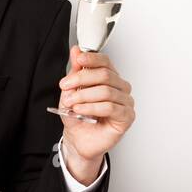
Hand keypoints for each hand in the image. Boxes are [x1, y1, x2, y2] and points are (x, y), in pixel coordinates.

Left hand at [56, 45, 134, 180]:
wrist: (78, 140)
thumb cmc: (78, 117)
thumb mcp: (72, 91)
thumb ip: (76, 71)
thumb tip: (76, 51)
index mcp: (110, 78)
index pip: (105, 62)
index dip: (92, 58)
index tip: (78, 59)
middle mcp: (120, 88)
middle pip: (105, 75)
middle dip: (82, 79)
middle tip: (65, 86)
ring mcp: (125, 102)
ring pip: (106, 91)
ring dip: (84, 96)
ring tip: (70, 102)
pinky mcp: (126, 117)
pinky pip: (110, 107)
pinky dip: (92, 107)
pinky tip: (80, 110)